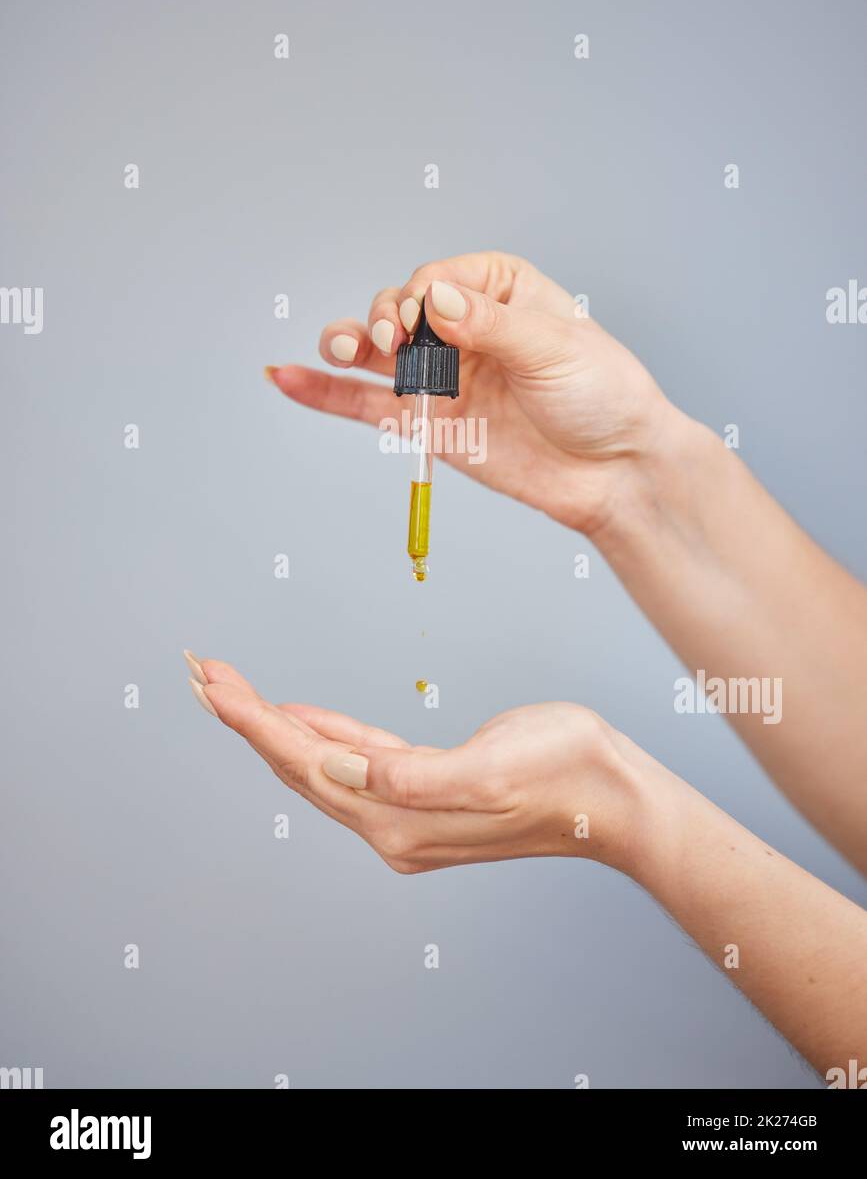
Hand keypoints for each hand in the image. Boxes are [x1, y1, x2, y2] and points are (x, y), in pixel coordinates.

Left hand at [184, 653, 642, 874]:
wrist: (617, 801)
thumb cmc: (566, 775)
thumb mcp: (490, 767)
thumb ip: (410, 777)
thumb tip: (337, 771)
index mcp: (399, 819)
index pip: (303, 763)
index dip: (252, 718)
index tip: (210, 680)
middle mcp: (392, 823)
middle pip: (298, 764)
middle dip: (246, 716)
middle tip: (199, 671)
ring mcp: (406, 812)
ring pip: (319, 763)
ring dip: (273, 723)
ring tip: (231, 689)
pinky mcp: (426, 793)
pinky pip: (355, 762)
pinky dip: (320, 735)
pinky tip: (299, 718)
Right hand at [266, 252, 674, 535]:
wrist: (617, 471)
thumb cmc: (603, 396)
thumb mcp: (554, 347)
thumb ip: (488, 323)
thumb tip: (430, 297)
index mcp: (499, 289)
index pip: (435, 277)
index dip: (418, 295)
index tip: (422, 317)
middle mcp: (463, 328)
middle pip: (397, 309)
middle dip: (385, 320)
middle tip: (396, 342)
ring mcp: (442, 376)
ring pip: (374, 352)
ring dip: (346, 345)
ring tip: (344, 350)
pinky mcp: (428, 424)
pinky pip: (364, 405)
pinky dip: (323, 393)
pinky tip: (284, 378)